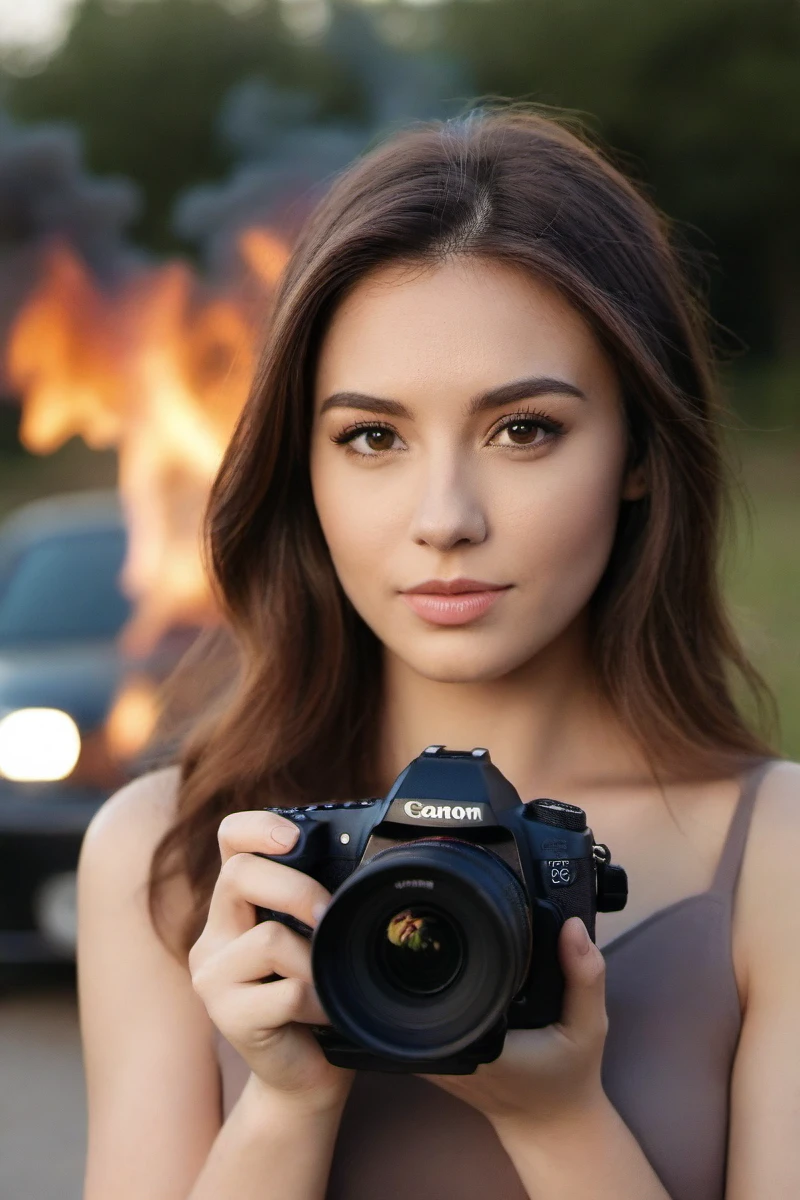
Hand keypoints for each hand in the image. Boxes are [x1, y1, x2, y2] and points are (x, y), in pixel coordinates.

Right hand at [188, 810, 353, 1115]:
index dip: (259, 826)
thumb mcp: (319, 936)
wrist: (307, 1075)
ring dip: (314, 960)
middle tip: (329, 915)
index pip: (230, 839)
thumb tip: (368, 858)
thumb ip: (321, 898)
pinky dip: (317, 1001)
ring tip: (325, 981)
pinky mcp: (225, 1015)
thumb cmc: (319, 996)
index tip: (297, 839)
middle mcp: (215, 931)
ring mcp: (212, 974)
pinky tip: (322, 1014)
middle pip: (239, 875)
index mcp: (238, 902)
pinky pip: (284, 992)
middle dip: (298, 890)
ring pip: (268, 937)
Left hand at [419, 917, 607, 1130]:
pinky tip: (446, 978)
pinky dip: (432, 999)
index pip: (448, 987)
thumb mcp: (589, 1026)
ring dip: (429, 977)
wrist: (550, 1123)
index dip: (449, 950)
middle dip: (438, 955)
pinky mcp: (435, 1064)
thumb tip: (570, 925)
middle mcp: (452, 1055)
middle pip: (426, 990)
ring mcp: (437, 1064)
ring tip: (446, 945)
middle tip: (455, 925)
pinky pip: (421, 1021)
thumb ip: (584, 977)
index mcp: (485, 1046)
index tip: (463, 923)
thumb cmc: (570, 1075)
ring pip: (417, 1006)